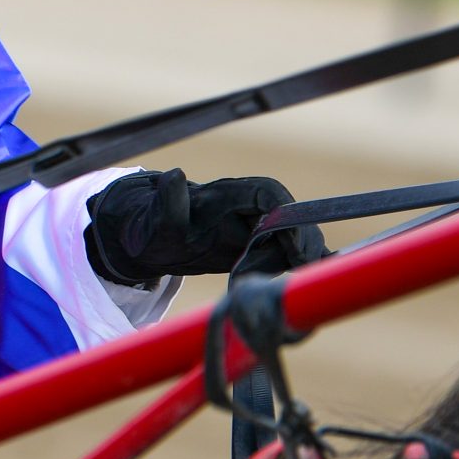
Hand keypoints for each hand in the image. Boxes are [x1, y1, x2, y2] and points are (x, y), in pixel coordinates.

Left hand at [82, 168, 322, 286]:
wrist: (153, 241)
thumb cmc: (155, 229)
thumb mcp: (157, 220)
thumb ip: (166, 202)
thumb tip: (174, 175)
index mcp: (227, 194)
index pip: (269, 194)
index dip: (286, 216)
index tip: (293, 245)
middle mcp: (248, 207)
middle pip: (290, 216)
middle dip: (303, 241)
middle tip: (302, 270)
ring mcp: (257, 226)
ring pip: (295, 236)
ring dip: (302, 257)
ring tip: (291, 281)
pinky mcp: (261, 246)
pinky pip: (290, 252)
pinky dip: (302, 264)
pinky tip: (306, 283)